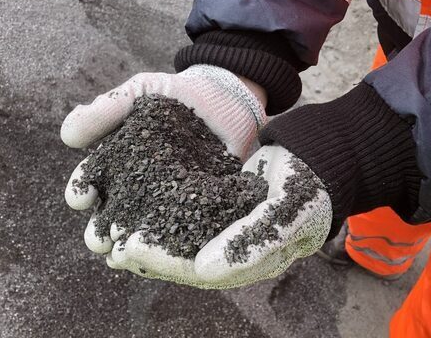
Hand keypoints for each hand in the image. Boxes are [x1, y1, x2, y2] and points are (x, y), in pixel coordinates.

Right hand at [62, 65, 266, 257]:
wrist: (225, 100)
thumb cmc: (176, 95)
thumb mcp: (140, 92)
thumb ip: (106, 109)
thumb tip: (66, 136)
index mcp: (116, 165)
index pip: (90, 183)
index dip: (81, 192)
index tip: (80, 198)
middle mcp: (136, 190)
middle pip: (109, 217)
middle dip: (98, 231)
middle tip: (99, 239)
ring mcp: (165, 205)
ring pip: (139, 234)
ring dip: (126, 248)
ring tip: (121, 256)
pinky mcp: (197, 214)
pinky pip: (179, 237)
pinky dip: (166, 250)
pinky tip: (158, 258)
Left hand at [103, 144, 332, 288]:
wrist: (318, 159)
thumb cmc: (308, 186)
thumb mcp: (288, 211)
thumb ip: (250, 243)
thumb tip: (204, 270)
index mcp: (249, 262)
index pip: (199, 270)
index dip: (164, 261)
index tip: (131, 247)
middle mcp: (233, 253)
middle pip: (182, 261)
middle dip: (147, 255)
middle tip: (112, 244)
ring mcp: (224, 232)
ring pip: (178, 242)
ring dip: (147, 238)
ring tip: (113, 232)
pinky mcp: (217, 210)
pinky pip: (184, 218)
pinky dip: (159, 216)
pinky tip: (137, 209)